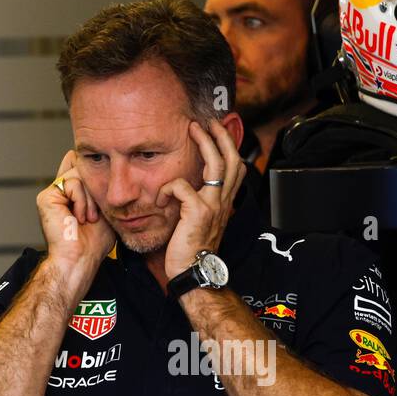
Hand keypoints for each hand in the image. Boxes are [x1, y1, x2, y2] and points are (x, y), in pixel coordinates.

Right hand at [37, 150, 114, 272]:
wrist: (81, 259)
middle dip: (95, 188)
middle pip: (81, 165)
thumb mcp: (105, 209)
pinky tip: (79, 218)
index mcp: (70, 194)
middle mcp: (59, 192)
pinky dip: (82, 201)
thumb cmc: (94, 242)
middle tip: (95, 215)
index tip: (104, 193)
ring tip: (89, 219)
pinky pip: (72, 183)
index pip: (79, 164)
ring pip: (79, 174)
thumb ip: (101, 188)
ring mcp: (52, 194)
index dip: (93, 172)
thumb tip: (105, 168)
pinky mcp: (46, 197)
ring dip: (91, 199)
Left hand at [158, 120, 245, 280]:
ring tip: (193, 129)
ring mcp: (213, 206)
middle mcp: (223, 202)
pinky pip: (181, 186)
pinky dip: (167, 188)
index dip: (229, 147)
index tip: (218, 132)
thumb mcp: (200, 224)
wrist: (194, 273)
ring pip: (215, 164)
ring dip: (204, 143)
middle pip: (232, 159)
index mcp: (224, 204)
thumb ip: (199, 205)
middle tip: (207, 122)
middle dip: (222, 136)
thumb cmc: (192, 251)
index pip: (235, 168)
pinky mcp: (198, 212)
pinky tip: (161, 199)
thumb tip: (189, 192)